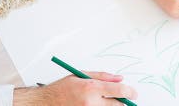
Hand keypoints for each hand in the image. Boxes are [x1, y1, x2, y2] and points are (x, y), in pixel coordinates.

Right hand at [14, 73, 136, 105]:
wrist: (45, 103)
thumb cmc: (62, 88)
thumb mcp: (81, 75)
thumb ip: (102, 76)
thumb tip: (120, 78)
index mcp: (91, 88)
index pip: (118, 91)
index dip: (130, 92)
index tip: (134, 93)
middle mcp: (91, 102)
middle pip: (118, 105)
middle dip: (123, 102)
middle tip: (124, 99)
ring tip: (105, 101)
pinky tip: (98, 105)